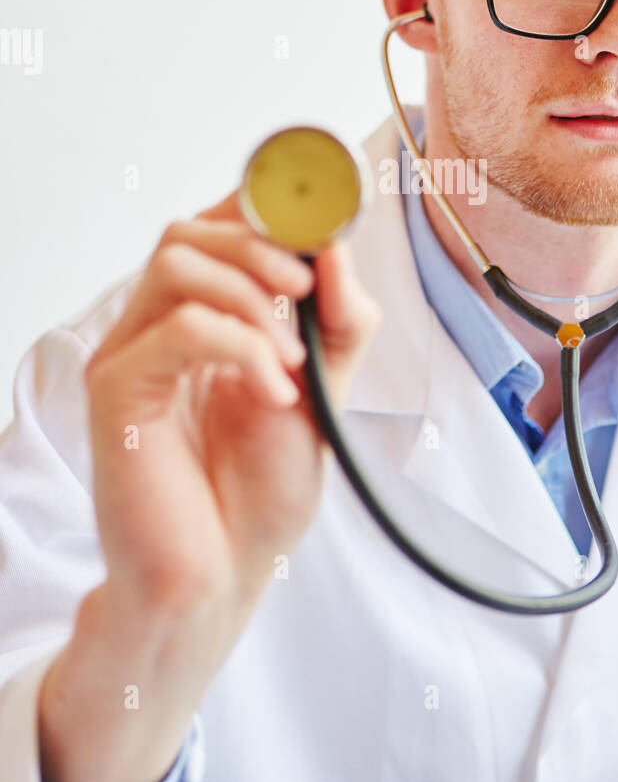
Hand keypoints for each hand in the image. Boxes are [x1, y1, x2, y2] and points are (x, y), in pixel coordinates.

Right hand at [84, 187, 382, 621]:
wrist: (225, 574)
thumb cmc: (261, 489)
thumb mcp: (324, 390)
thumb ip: (337, 319)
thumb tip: (336, 245)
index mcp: (201, 317)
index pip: (215, 224)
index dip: (265, 207)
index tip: (320, 224)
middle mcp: (155, 327)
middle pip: (188, 230)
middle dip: (260, 244)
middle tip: (306, 290)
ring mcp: (130, 356)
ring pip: (176, 264)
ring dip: (251, 297)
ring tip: (290, 361)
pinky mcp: (117, 393)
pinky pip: (177, 329)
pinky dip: (241, 349)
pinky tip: (272, 395)